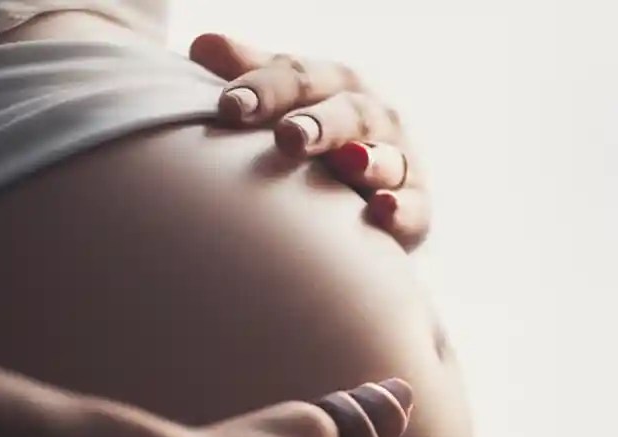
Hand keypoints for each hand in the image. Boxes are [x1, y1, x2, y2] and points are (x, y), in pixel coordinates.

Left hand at [189, 33, 431, 250]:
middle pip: (348, 113)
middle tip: (289, 137)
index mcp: (335, 83)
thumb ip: (249, 74)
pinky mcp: (415, 206)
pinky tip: (382, 209)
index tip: (229, 107)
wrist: (363, 187)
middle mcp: (373, 116)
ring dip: (369, 160)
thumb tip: (203, 46)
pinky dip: (401, 210)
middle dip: (320, 124)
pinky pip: (413, 208)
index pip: (299, 77)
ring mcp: (397, 160)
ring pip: (387, 158)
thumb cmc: (312, 134)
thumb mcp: (282, 100)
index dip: (266, 89)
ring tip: (347, 161)